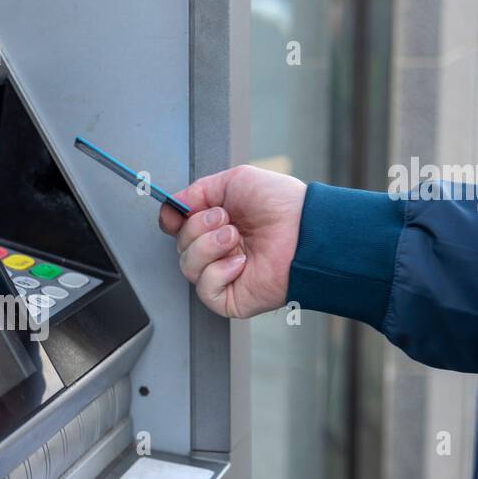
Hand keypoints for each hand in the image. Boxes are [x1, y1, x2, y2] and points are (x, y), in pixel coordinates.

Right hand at [158, 165, 305, 318]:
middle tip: (225, 219)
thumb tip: (174, 204)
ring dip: (209, 247)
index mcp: (217, 224)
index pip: (178, 229)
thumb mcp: (235, 181)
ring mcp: (223, 274)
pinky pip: (205, 288)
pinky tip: (240, 262)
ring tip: (235, 238)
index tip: (177, 213)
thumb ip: (199, 190)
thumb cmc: (282, 205)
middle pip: (180, 246)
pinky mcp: (230, 297)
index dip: (172, 220)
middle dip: (198, 228)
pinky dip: (219, 272)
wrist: (305, 229)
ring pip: (188, 267)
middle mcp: (218, 250)